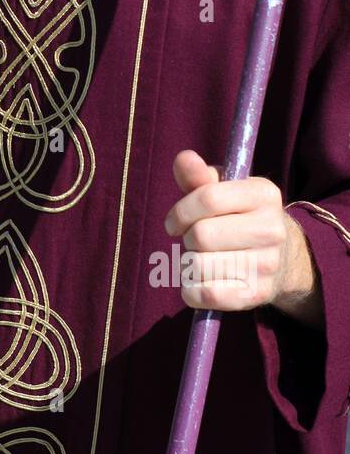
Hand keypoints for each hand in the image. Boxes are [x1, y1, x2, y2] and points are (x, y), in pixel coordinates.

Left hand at [164, 150, 315, 315]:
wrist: (280, 257)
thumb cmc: (237, 216)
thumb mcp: (222, 189)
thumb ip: (198, 175)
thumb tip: (184, 158)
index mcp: (264, 194)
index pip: (209, 197)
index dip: (180, 211)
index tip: (173, 223)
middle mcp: (273, 229)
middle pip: (201, 235)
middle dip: (187, 239)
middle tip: (195, 242)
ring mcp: (268, 264)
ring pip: (199, 266)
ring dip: (188, 265)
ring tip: (202, 259)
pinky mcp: (258, 295)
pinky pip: (207, 295)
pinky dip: (191, 291)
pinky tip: (198, 282)